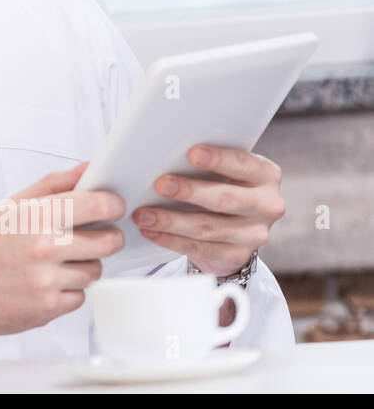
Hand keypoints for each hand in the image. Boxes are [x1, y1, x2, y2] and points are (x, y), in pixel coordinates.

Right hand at [0, 161, 125, 335]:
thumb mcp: (12, 206)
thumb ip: (53, 185)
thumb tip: (86, 170)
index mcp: (36, 216)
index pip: (97, 204)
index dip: (113, 205)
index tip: (113, 207)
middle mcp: (44, 246)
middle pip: (109, 241)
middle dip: (107, 238)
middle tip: (95, 237)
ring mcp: (48, 279)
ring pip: (95, 271)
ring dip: (84, 267)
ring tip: (59, 263)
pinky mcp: (50, 306)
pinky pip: (81, 296)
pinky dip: (69, 290)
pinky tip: (49, 283)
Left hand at [131, 144, 283, 277]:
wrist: (236, 228)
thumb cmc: (221, 185)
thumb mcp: (223, 171)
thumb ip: (204, 164)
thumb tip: (163, 156)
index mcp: (265, 175)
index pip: (242, 164)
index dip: (218, 159)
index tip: (192, 153)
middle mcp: (267, 205)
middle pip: (225, 198)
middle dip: (190, 191)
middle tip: (160, 185)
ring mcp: (255, 234)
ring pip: (208, 227)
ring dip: (171, 221)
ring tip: (143, 215)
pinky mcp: (238, 255)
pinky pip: (200, 248)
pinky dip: (170, 240)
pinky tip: (150, 232)